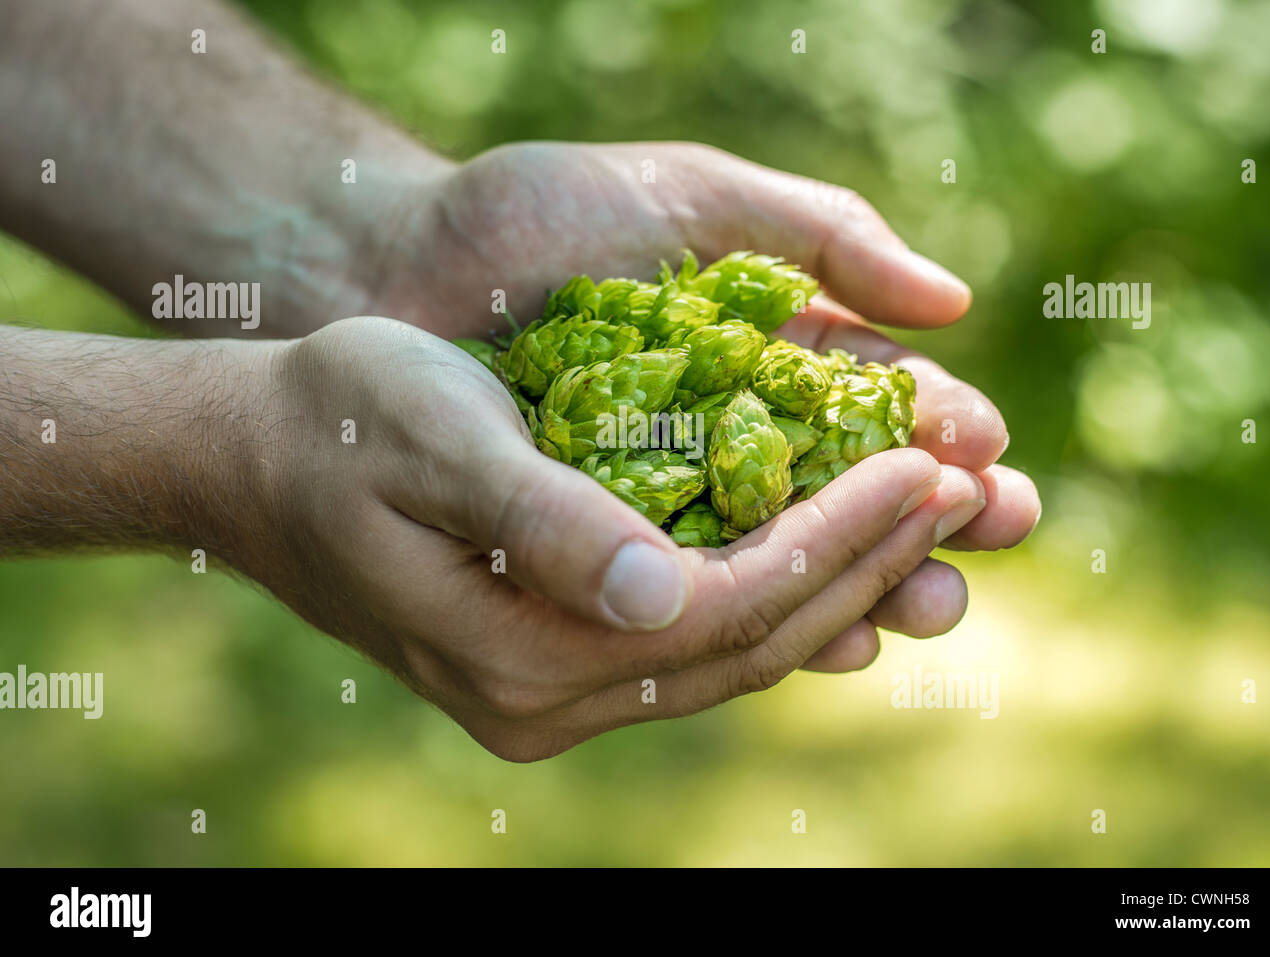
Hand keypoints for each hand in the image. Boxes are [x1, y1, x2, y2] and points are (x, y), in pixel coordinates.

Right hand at [248, 316, 986, 759]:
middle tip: (967, 490)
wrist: (256, 460)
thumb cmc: (337, 423)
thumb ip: (544, 519)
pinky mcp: (556, 668)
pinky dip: (777, 590)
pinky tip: (836, 544)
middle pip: (749, 643)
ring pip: (734, 653)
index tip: (929, 466)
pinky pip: (697, 642)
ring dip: (841, 584)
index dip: (838, 541)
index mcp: (520, 653)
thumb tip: (660, 592)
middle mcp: (545, 700)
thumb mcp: (432, 440)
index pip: (726, 608)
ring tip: (929, 513)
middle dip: (866, 565)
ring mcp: (552, 696)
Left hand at [360, 141, 1041, 666]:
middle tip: (994, 533)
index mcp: (769, 357)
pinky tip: (829, 639)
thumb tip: (953, 299)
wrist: (386, 266)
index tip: (984, 461)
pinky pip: (702, 603)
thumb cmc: (536, 218)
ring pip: (792, 561)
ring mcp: (675, 503)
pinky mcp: (610, 553)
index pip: (880, 406)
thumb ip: (813, 234)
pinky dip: (769, 621)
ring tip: (930, 599)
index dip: (940, 435)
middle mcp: (734, 439)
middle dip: (926, 522)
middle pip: (854, 496)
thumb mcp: (685, 199)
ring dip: (870, 584)